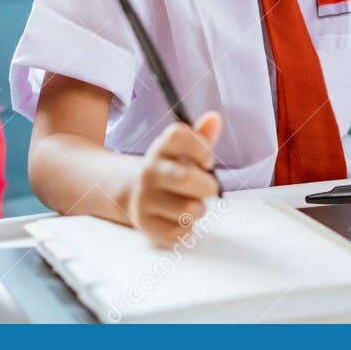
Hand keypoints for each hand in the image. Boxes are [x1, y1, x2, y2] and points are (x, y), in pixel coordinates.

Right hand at [126, 111, 221, 246]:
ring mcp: (144, 198)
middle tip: (209, 188)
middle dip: (208, 186)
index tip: (208, 161)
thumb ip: (202, 136)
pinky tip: (179, 219)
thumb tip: (215, 118)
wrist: (135, 193)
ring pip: (187, 209)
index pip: (177, 135)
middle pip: (185, 176)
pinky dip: (187, 229)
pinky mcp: (144, 223)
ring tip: (192, 204)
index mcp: (161, 148)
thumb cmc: (171, 170)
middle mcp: (149, 171)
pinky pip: (179, 232)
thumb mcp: (185, 151)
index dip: (199, 147)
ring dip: (199, 209)